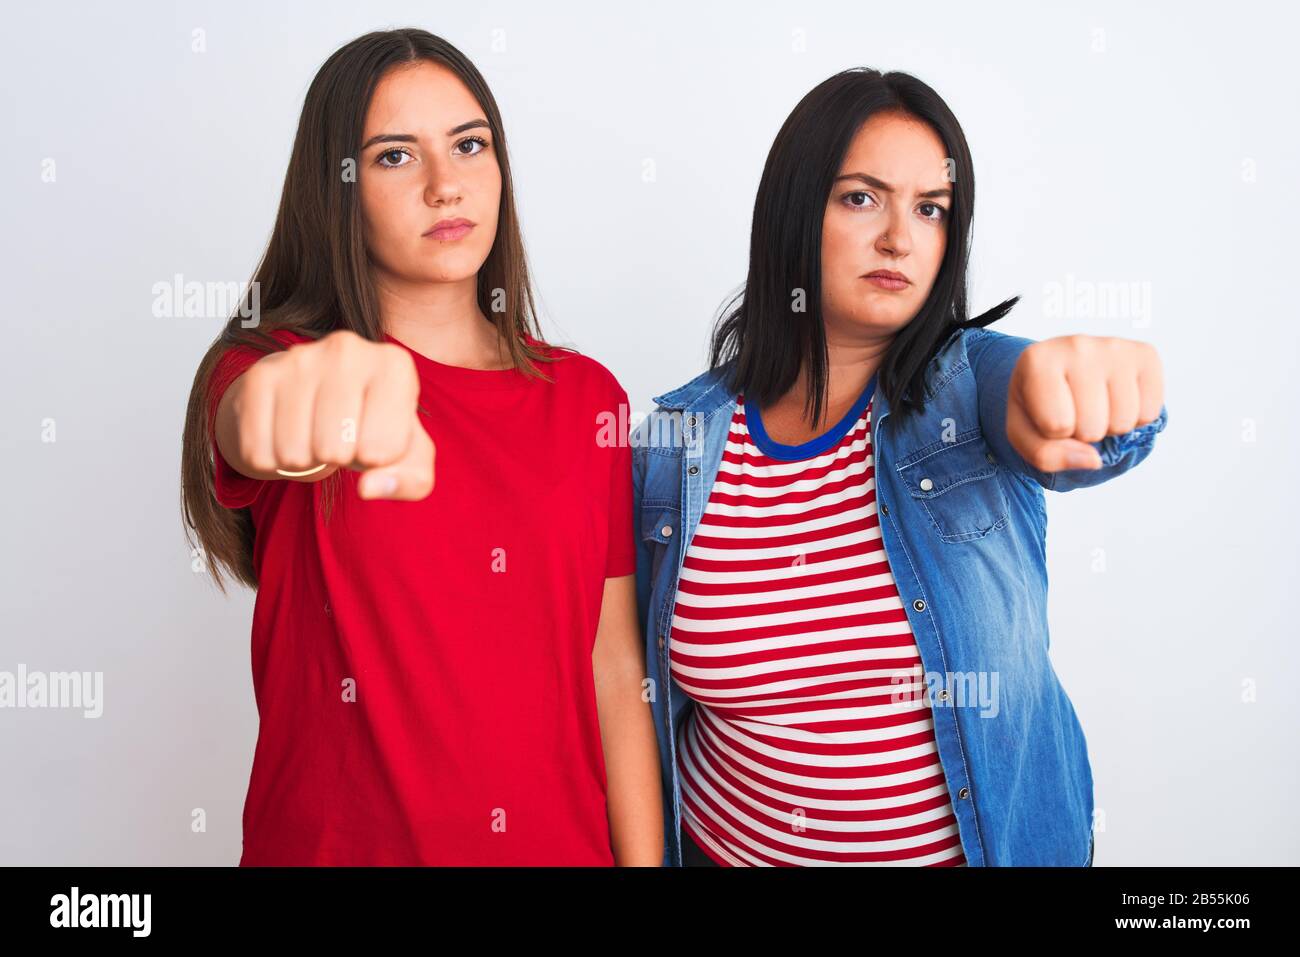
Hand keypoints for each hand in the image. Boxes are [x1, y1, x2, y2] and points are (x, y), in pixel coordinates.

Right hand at [228, 329, 433, 499]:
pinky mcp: (260, 375)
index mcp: (394, 365)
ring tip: (315, 434)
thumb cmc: (374, 427)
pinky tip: (286, 433)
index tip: (376, 435)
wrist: (320, 396)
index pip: (384, 450)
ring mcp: (300, 358)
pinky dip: (271, 459)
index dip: (378, 460)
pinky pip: (259, 451)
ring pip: (294, 454)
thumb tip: (368, 488)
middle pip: (335, 451)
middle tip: (341, 437)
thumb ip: (410, 480)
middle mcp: (348, 350)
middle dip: (338, 459)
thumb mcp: (409, 457)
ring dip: (304, 460)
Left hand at [1006, 335, 1163, 471]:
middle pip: (1092, 427)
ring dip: (1110, 426)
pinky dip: (1135, 418)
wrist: (1063, 371)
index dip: (1054, 433)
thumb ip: (1046, 456)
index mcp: (1037, 361)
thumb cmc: (1039, 404)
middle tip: (1075, 410)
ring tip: (1095, 405)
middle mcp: (1077, 345)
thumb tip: (1094, 460)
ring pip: (1124, 422)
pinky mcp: (1145, 354)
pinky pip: (1150, 412)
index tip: (1047, 412)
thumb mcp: (1025, 434)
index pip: (1057, 425)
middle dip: (1083, 432)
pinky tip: (1116, 399)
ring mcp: (1114, 346)